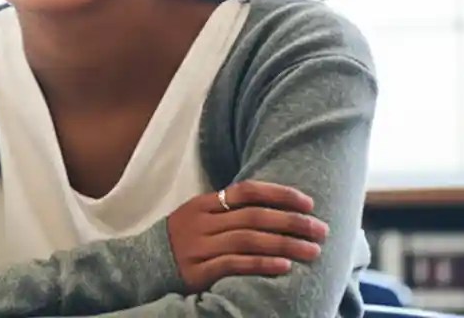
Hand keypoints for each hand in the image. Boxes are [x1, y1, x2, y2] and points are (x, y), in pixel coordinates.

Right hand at [166, 180, 328, 292]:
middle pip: (254, 217)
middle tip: (321, 229)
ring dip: (285, 244)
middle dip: (292, 222)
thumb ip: (227, 209)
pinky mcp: (198, 272)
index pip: (247, 191)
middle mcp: (202, 222)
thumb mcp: (199, 216)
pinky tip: (284, 266)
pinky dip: (261, 264)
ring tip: (312, 250)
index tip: (309, 203)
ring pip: (248, 240)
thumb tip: (275, 205)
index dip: (280, 194)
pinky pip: (234, 265)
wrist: (143, 266)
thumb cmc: (182, 240)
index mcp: (204, 204)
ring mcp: (199, 247)